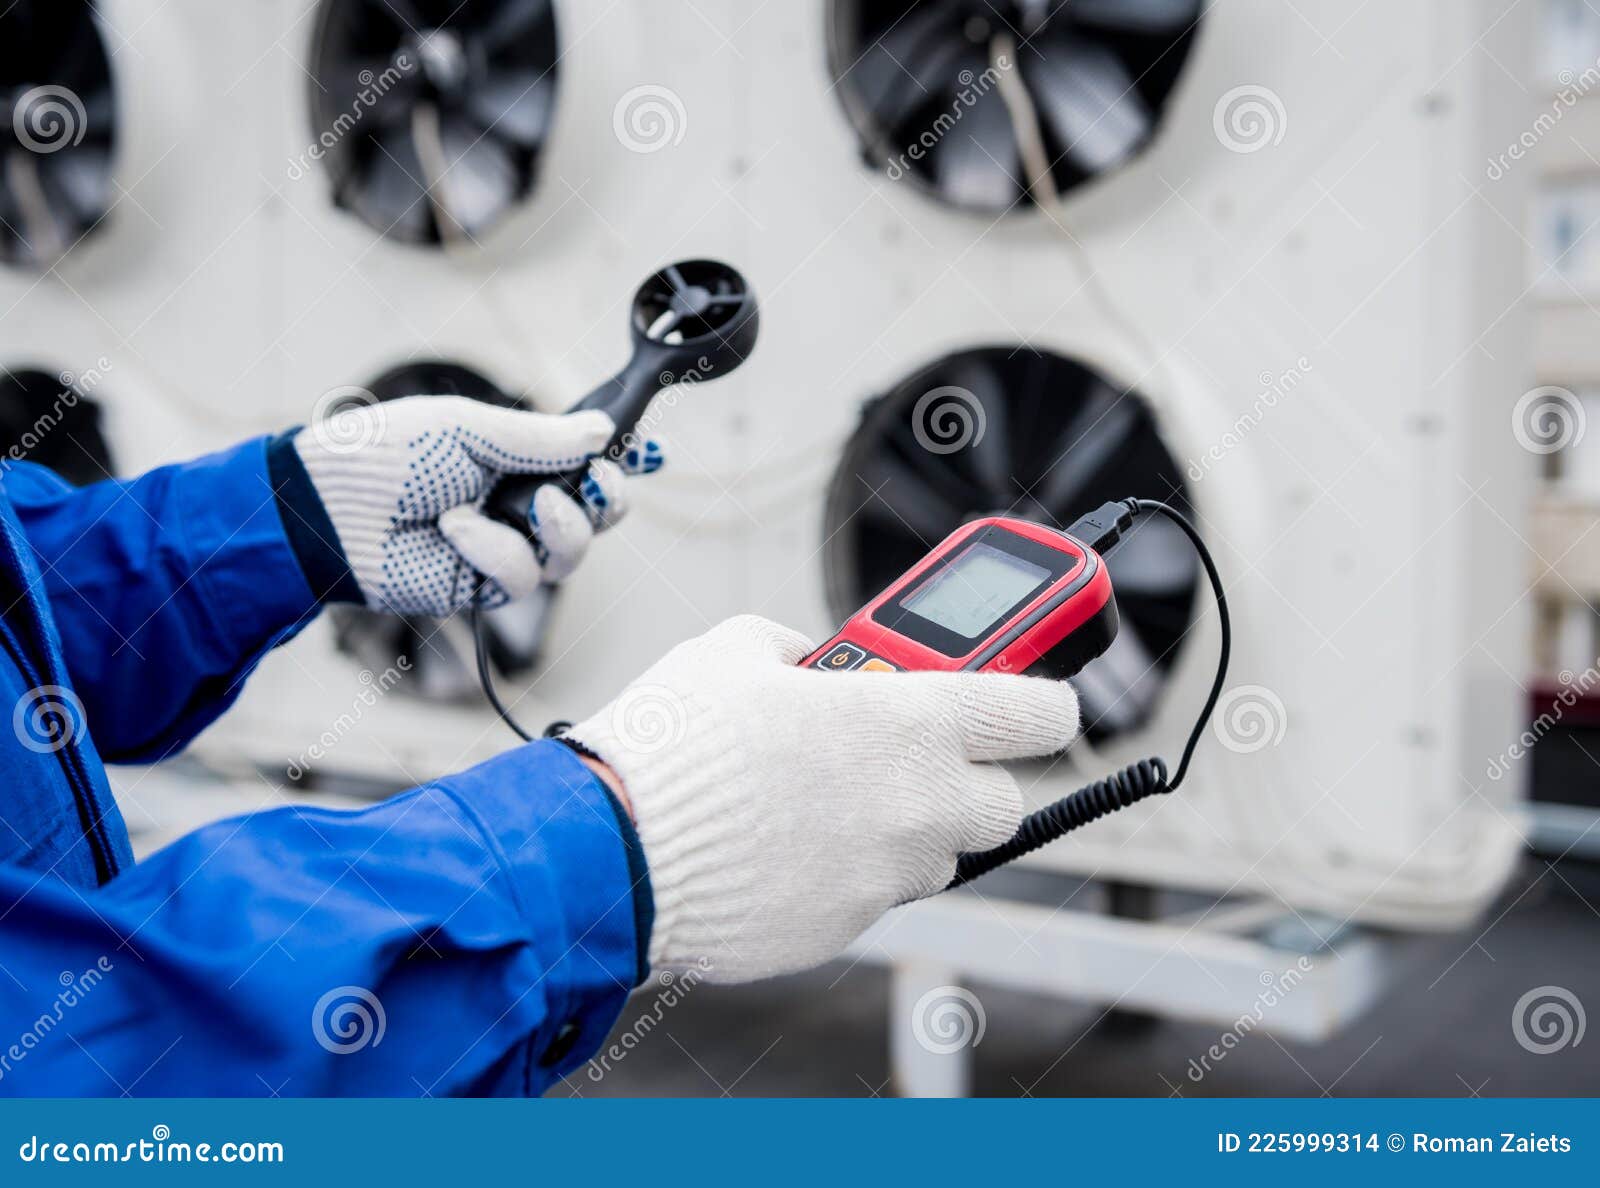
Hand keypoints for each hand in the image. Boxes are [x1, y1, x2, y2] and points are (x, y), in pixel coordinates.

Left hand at [295, 395, 662, 615]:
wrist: (329, 508)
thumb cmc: (389, 454)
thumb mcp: (472, 427)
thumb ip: (542, 437)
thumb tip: (603, 433)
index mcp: (516, 455)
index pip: (583, 459)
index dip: (624, 460)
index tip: (652, 451)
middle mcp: (517, 502)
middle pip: (597, 513)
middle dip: (610, 497)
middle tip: (599, 481)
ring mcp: (503, 546)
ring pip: (573, 552)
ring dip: (562, 526)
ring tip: (531, 507)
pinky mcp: (482, 587)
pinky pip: (524, 576)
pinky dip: (495, 551)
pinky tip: (454, 530)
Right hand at [563, 615, 1080, 982]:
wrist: (611, 846)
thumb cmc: (675, 743)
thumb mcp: (739, 649)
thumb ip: (803, 649)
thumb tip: (817, 665)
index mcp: (910, 722)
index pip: (1041, 715)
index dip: (1043, 703)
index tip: (1032, 704)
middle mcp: (917, 805)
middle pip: (1005, 804)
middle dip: (969, 778)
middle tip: (912, 755)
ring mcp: (885, 875)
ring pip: (939, 855)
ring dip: (909, 828)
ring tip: (833, 800)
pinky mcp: (845, 926)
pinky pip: (876, 893)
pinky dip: (851, 870)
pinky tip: (788, 844)